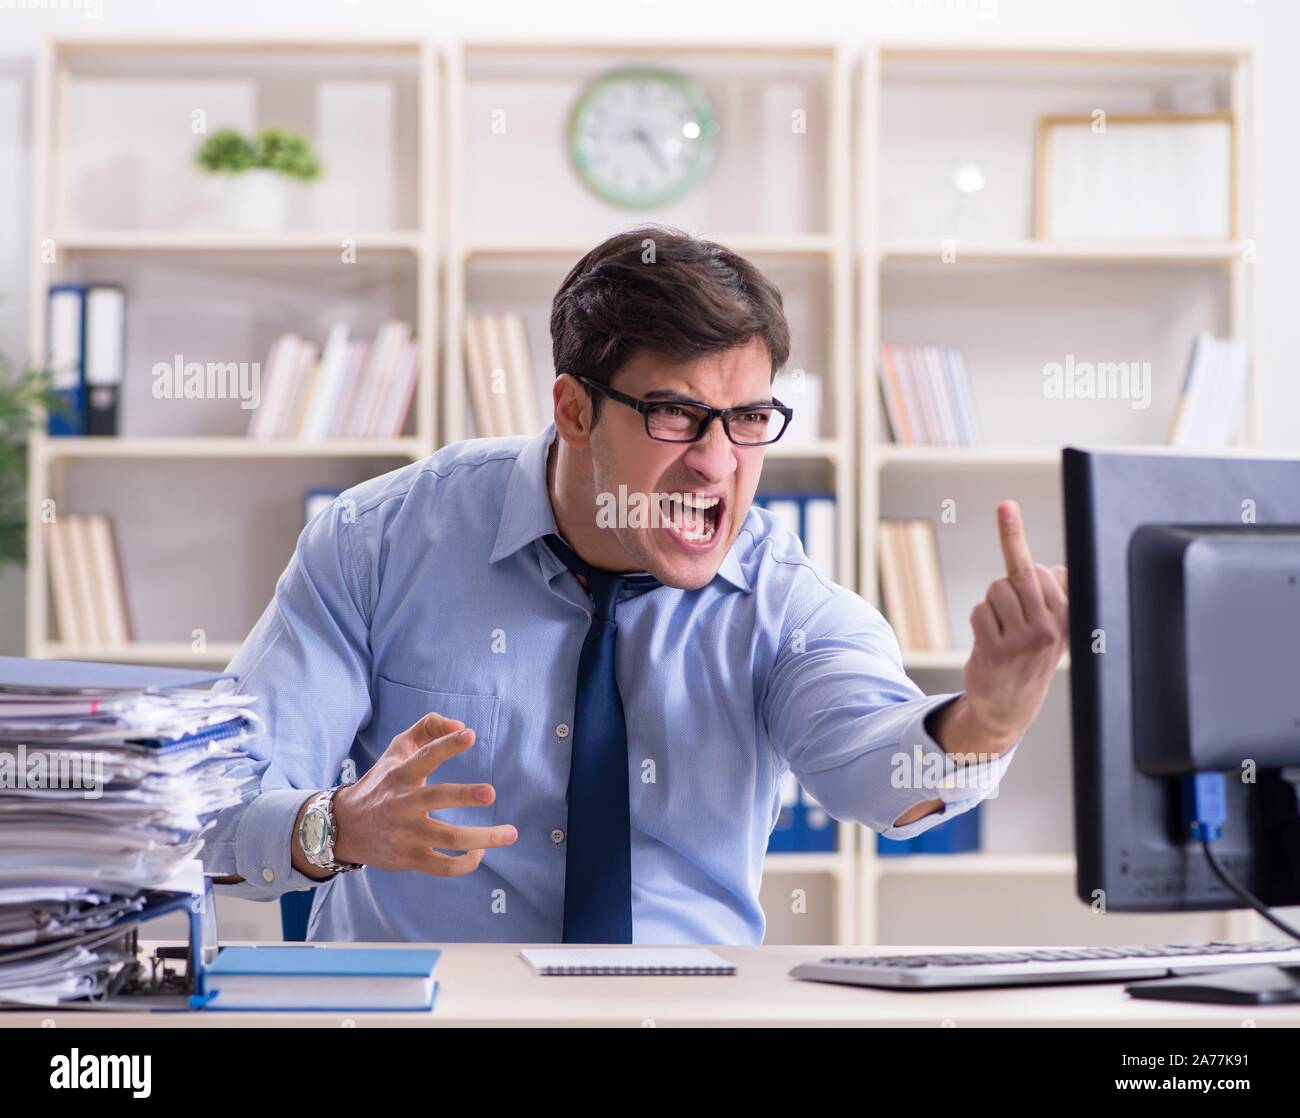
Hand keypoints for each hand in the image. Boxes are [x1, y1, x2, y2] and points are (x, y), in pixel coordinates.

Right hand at [323, 712, 517, 877]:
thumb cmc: (382, 783)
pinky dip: (466, 863)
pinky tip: (480, 852)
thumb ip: (428, 728)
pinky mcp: (409, 859)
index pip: (425, 755)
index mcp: (401, 774)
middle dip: (465, 795)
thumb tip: (461, 726)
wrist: (344, 827)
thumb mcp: (397, 750)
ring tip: (510, 833)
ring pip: (448, 838)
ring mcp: (406, 834)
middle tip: (491, 793)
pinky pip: (443, 866)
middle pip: (437, 798)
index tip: (470, 734)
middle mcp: (403, 803)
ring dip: (483, 838)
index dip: (447, 744)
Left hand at [959, 500, 1068, 750]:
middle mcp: (1052, 627)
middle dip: (1007, 583)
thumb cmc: (1030, 656)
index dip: (1016, 544)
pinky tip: (990, 643)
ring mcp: (1025, 641)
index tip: (1005, 505)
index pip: (1043, 568)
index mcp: (1070, 616)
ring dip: (992, 604)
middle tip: (1011, 612)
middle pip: (1019, 573)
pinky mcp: (997, 651)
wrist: (1010, 707)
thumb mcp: (1055, 624)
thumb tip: (1054, 566)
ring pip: (996, 590)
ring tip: (1002, 630)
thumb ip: (1056, 592)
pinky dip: (979, 620)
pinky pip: (979, 611)